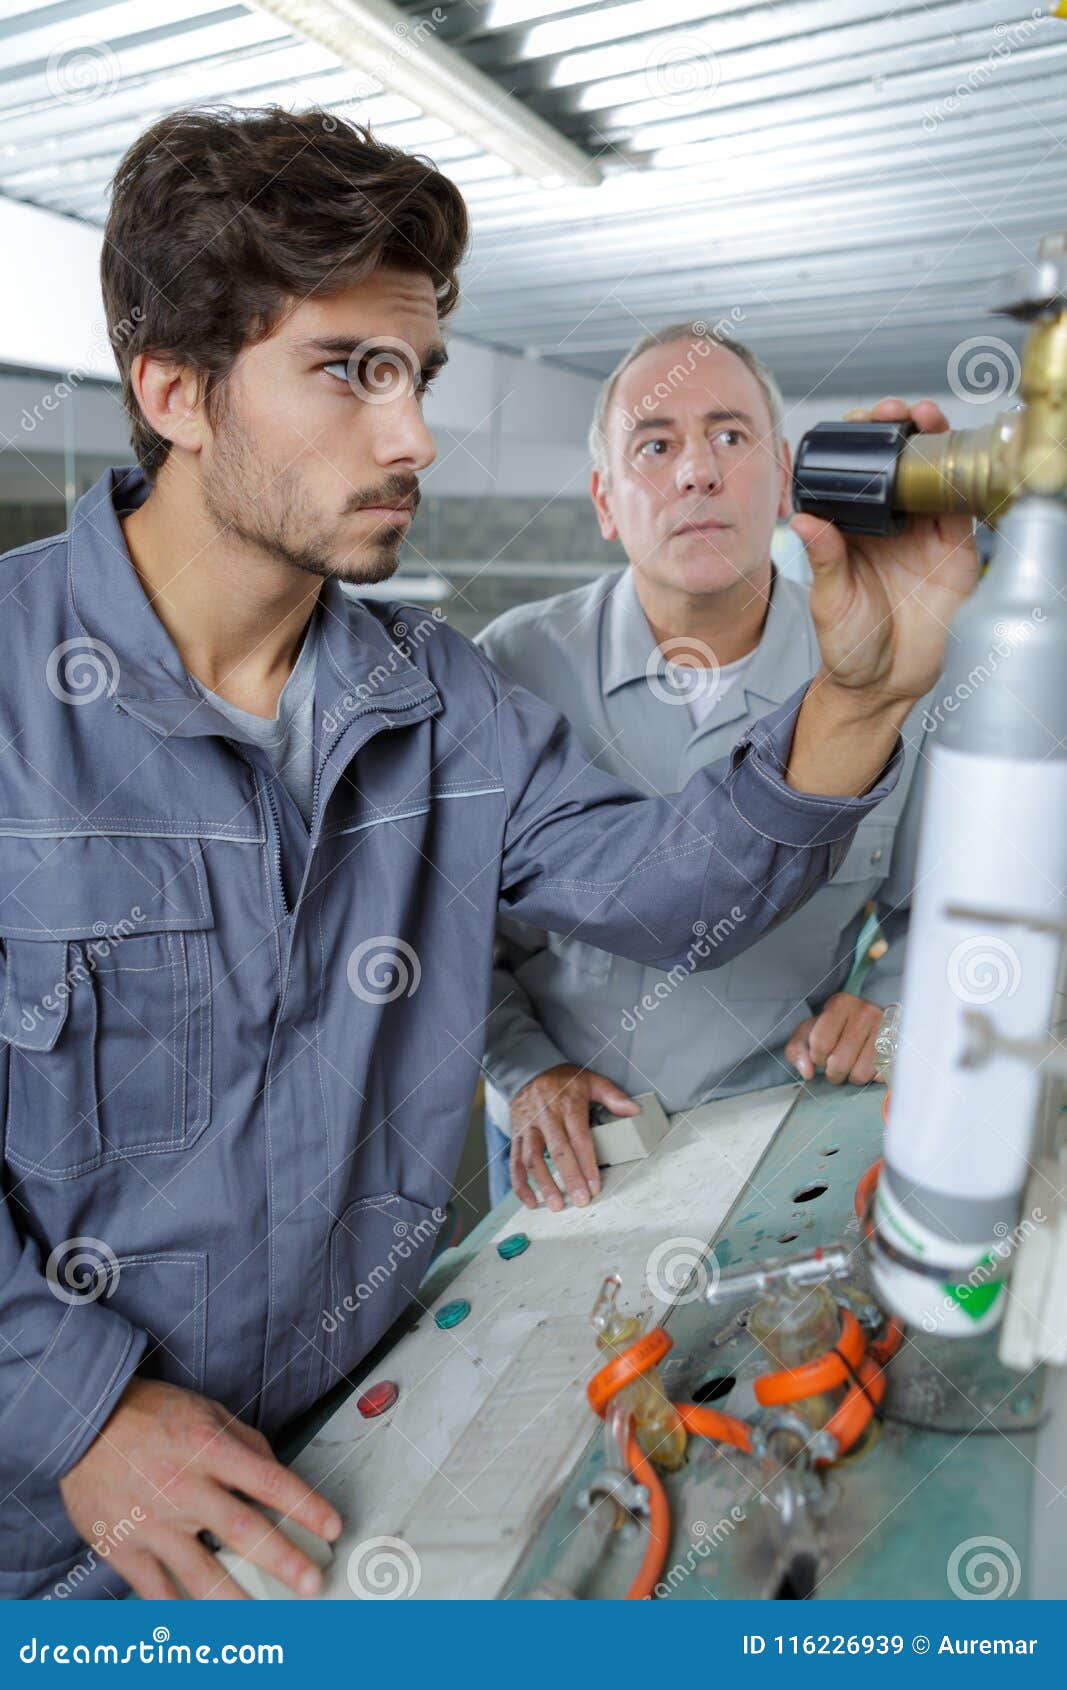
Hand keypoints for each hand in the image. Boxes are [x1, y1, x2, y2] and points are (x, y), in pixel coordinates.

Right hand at [59, 1377, 341, 1598]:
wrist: (81, 1421)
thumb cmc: (149, 1413)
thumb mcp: (206, 1409)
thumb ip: (244, 1442)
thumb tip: (276, 1470)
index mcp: (208, 1448)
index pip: (269, 1481)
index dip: (306, 1507)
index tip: (333, 1528)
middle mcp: (184, 1487)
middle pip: (243, 1531)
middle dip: (283, 1560)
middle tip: (312, 1582)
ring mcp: (152, 1522)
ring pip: (201, 1572)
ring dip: (238, 1601)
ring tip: (265, 1623)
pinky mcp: (123, 1547)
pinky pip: (156, 1590)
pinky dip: (180, 1613)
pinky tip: (202, 1629)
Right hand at [508, 1063, 637, 1210]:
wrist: (528, 1071)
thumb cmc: (563, 1081)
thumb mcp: (590, 1080)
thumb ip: (613, 1095)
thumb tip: (635, 1110)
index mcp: (567, 1106)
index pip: (579, 1139)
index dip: (587, 1164)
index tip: (595, 1186)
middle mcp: (546, 1118)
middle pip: (558, 1152)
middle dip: (570, 1178)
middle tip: (580, 1200)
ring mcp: (529, 1129)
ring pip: (533, 1159)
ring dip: (544, 1184)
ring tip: (556, 1205)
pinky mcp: (516, 1136)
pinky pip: (515, 1162)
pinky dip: (519, 1184)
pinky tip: (530, 1201)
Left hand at [785, 993, 885, 1085]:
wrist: (874, 1021)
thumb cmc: (838, 1028)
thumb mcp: (811, 1031)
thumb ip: (797, 1049)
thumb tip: (807, 1072)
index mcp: (841, 1003)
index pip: (820, 1043)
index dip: (817, 1057)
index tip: (821, 1055)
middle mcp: (866, 1011)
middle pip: (840, 1062)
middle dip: (833, 1073)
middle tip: (836, 1067)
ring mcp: (886, 1029)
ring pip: (860, 1073)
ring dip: (852, 1077)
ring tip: (853, 1065)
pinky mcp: (901, 1047)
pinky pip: (880, 1076)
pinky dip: (871, 1077)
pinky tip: (870, 1065)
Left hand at [793, 398, 978, 704]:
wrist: (884, 685)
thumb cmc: (849, 646)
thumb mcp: (830, 601)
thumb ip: (824, 559)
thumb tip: (803, 520)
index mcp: (853, 529)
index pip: (858, 473)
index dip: (861, 441)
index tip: (857, 421)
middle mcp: (890, 525)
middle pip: (899, 462)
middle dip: (899, 429)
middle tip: (895, 413)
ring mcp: (924, 535)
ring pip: (931, 476)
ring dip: (932, 443)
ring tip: (926, 420)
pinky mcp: (955, 551)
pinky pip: (961, 508)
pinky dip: (961, 480)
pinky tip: (955, 459)